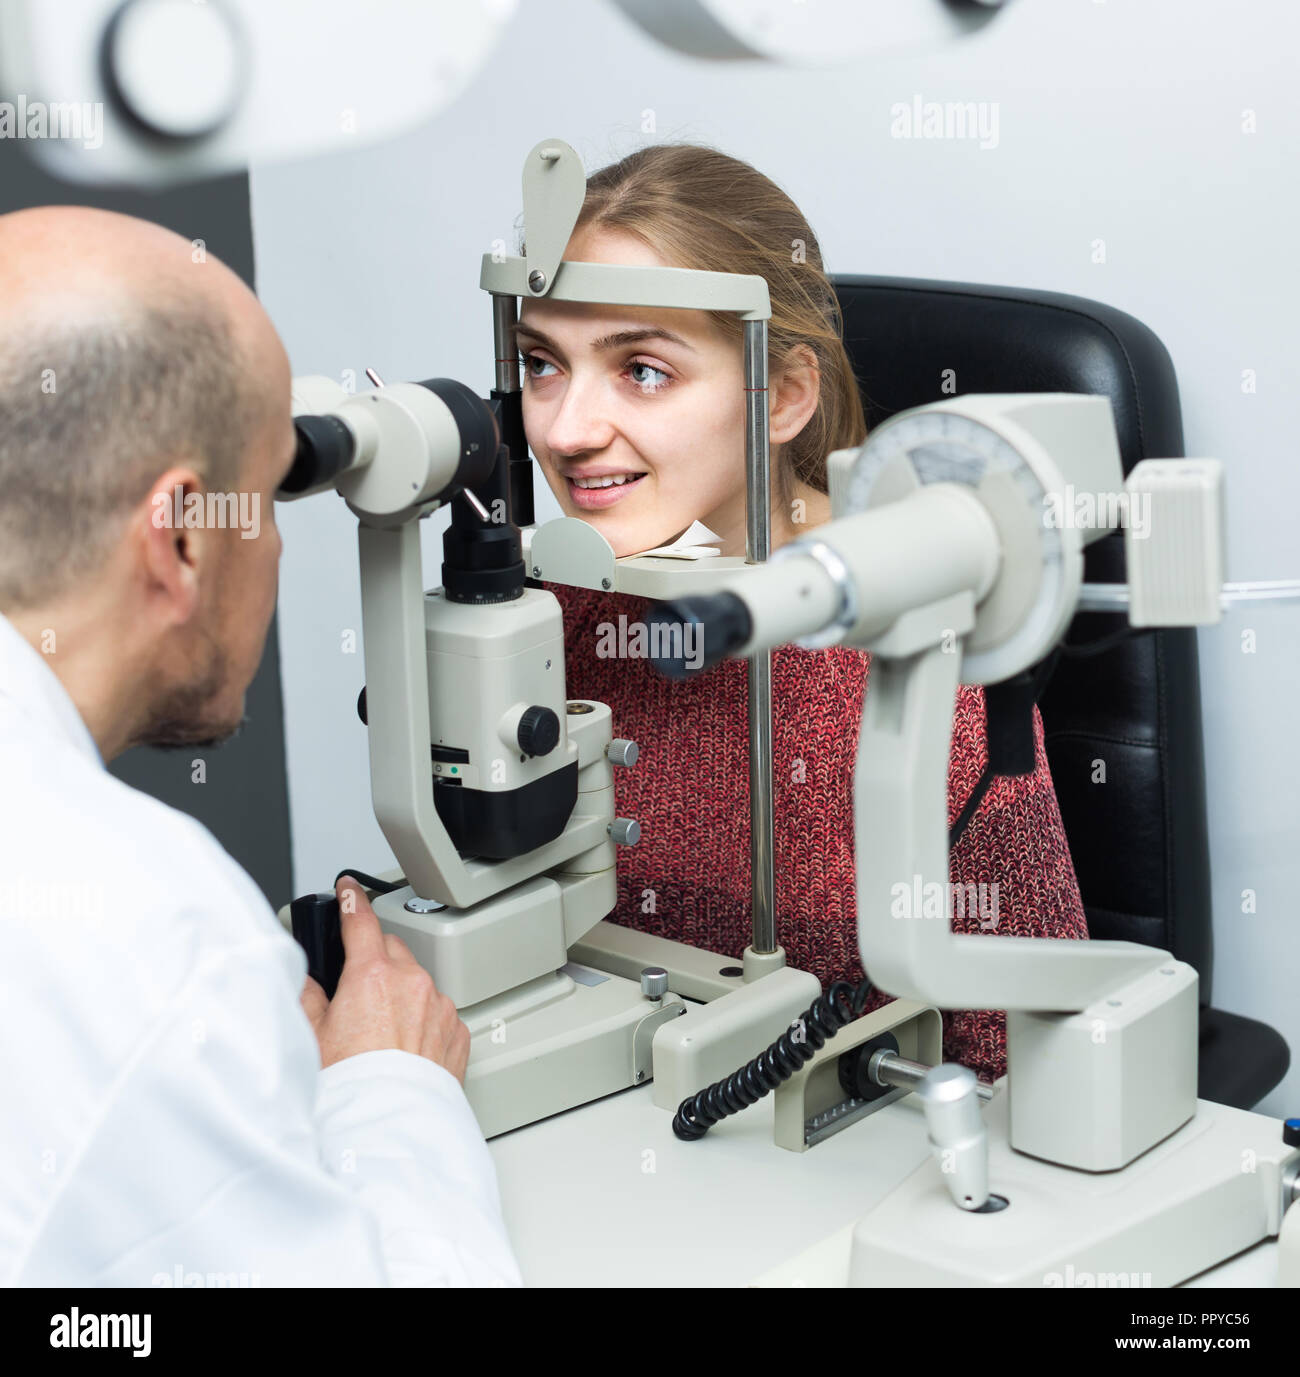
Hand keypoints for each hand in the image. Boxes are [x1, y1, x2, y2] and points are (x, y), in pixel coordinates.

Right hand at [298, 876, 470, 1083]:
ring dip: (401, 993)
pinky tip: (404, 1047)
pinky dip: (424, 1020)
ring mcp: (439, 1006)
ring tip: (380, 1032)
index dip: (353, 900)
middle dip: (374, 960)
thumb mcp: (312, 1037)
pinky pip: (439, 1012)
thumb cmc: (351, 1087)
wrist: (389, 1125)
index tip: (350, 888)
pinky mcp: (457, 1032)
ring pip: (418, 982)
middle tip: (355, 990)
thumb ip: (308, 997)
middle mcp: (412, 983)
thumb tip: (308, 981)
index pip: (361, 921)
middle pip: (391, 951)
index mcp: (372, 976)